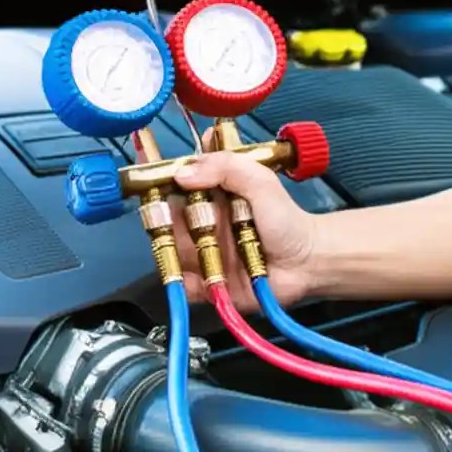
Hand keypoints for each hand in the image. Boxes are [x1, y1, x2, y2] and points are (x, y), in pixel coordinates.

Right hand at [138, 130, 319, 311]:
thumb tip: (182, 172)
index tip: (142, 169)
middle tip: (181, 215)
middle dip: (163, 217)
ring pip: (171, 251)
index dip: (156, 176)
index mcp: (211, 196)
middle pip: (165, 219)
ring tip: (202, 244)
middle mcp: (201, 224)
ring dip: (177, 248)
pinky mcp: (208, 284)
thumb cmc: (286, 219)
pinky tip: (198, 275)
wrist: (309, 261)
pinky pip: (184, 285)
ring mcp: (203, 254)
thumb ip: (227, 167)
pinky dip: (185, 282)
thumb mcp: (261, 181)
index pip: (175, 183)